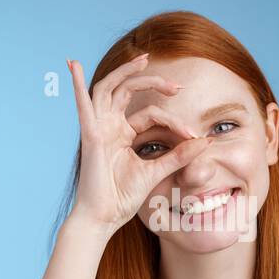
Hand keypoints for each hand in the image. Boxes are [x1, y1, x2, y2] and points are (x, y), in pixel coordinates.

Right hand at [64, 54, 211, 236]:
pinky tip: (74, 65)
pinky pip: (83, 106)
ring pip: (108, 89)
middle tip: (176, 85)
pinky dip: (76, 85)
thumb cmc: (123, 198)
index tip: (194, 137)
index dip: (174, 122)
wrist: (104, 218)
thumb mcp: (156, 172)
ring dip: (124, 72)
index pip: (150, 114)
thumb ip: (178, 156)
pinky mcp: (90, 137)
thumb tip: (204, 142)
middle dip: (152, 82)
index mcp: (122, 134)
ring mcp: (98, 129)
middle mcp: (109, 127)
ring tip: (143, 60)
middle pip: (127, 92)